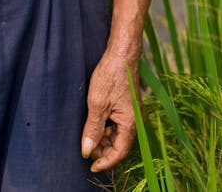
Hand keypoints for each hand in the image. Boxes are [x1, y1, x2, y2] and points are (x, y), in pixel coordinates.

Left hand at [80, 52, 137, 172]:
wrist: (121, 54)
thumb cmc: (111, 76)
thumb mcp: (97, 104)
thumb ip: (92, 129)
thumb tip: (87, 150)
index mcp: (131, 124)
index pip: (119, 153)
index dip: (105, 162)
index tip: (91, 166)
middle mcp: (135, 122)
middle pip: (119, 145)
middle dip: (103, 149)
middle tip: (85, 148)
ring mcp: (132, 114)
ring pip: (117, 134)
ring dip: (103, 138)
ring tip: (88, 134)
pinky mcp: (128, 107)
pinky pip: (118, 124)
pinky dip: (106, 127)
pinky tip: (95, 121)